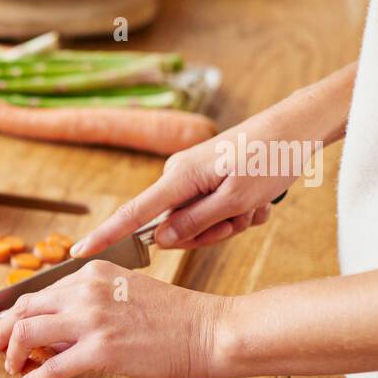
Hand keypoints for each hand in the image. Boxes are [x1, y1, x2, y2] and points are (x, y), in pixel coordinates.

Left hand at [0, 261, 231, 377]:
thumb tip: (57, 331)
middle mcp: (86, 290)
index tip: (5, 327)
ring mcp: (92, 319)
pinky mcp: (101, 350)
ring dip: (12, 354)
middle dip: (2, 330)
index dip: (15, 313)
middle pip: (24, 308)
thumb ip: (89, 305)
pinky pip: (52, 365)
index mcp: (92, 274)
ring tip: (12, 368)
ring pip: (28, 333)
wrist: (209, 330)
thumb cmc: (176, 317)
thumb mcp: (124, 293)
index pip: (38, 292)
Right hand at [71, 128, 292, 257]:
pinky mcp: (209, 178)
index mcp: (179, 178)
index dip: (106, 235)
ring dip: (229, 222)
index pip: (133, 213)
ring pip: (199, 222)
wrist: (299, 126)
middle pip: (175, 227)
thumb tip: (161, 239)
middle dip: (209, 232)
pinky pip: (213, 211)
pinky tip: (258, 201)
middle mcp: (179, 176)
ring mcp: (194, 177)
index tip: (78, 251)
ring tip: (253, 206)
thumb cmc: (271, 158)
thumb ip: (195, 223)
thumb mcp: (236, 200)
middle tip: (240, 220)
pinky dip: (237, 213)